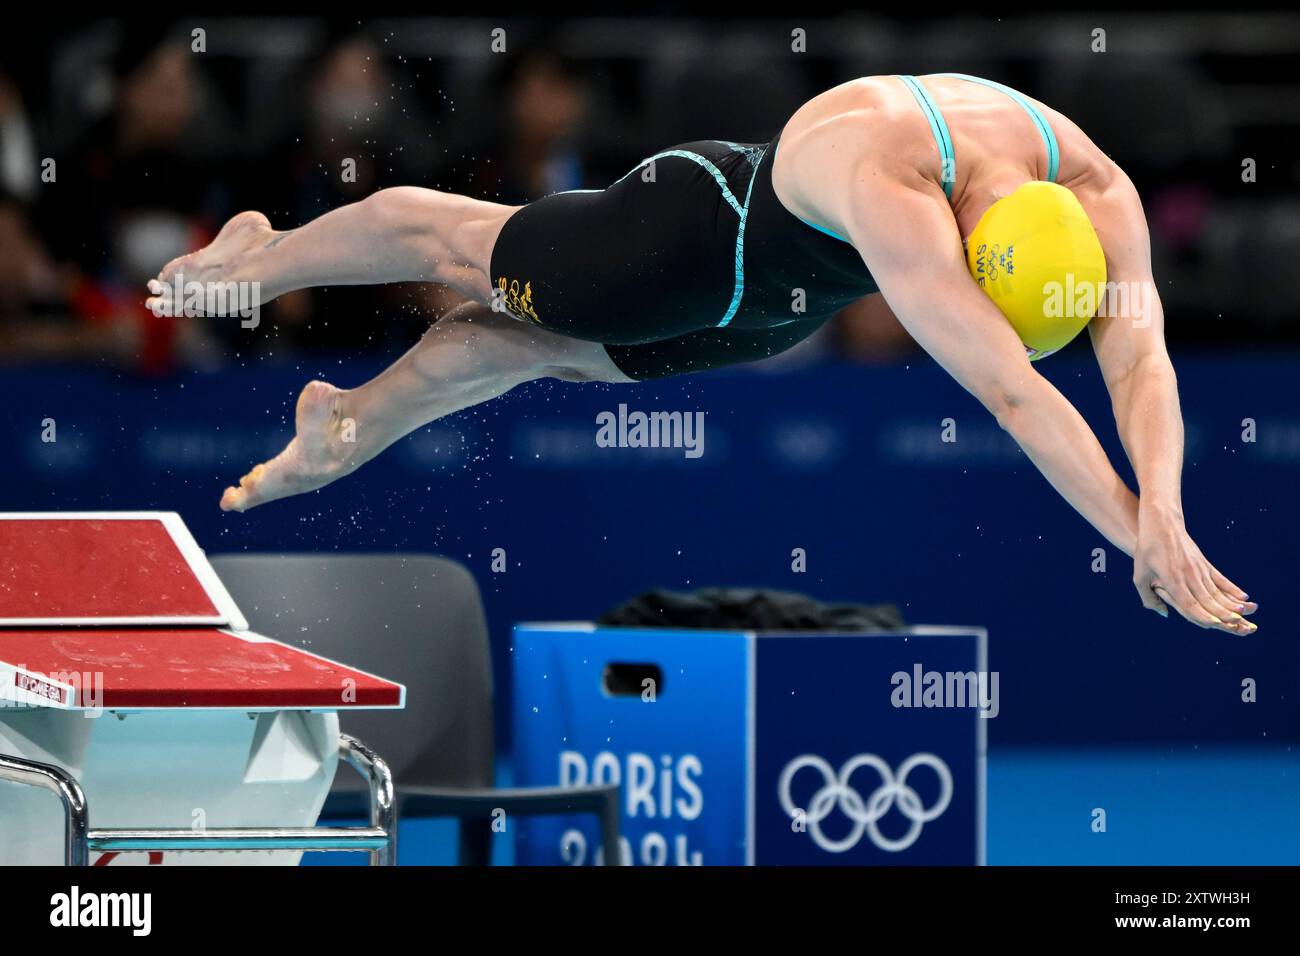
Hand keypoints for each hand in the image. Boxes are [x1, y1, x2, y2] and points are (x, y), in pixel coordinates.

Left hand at [1133, 511, 1255, 634]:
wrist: (1161, 522)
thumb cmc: (1147, 550)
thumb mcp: (1139, 575)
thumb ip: (1149, 598)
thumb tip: (1165, 614)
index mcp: (1172, 579)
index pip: (1189, 603)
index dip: (1202, 616)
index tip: (1215, 625)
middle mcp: (1189, 575)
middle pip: (1208, 600)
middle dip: (1223, 615)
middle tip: (1239, 626)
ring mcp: (1199, 568)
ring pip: (1217, 592)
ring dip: (1231, 605)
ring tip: (1245, 615)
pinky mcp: (1205, 563)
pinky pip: (1221, 580)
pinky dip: (1232, 590)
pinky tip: (1244, 598)